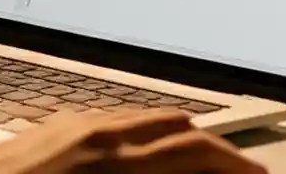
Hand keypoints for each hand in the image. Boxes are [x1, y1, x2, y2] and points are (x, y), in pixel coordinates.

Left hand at [0, 109, 265, 173]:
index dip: (234, 164)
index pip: (196, 151)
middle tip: (237, 169)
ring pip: (143, 116)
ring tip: (195, 154)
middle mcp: (98, 133)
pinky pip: (108, 118)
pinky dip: (138, 131)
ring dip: (177, 134)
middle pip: (177, 125)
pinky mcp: (48, 125)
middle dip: (214, 147)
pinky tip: (137, 149)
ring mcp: (71, 123)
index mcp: (117, 161)